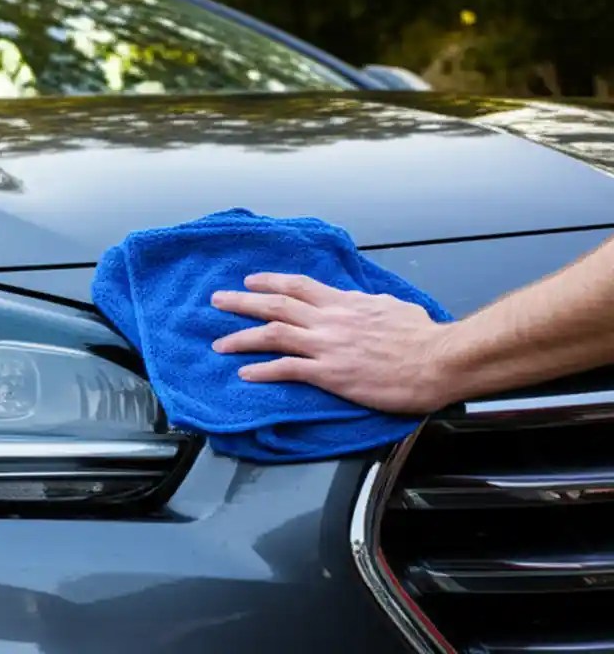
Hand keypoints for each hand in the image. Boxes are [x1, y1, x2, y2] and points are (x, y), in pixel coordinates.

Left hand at [210, 273, 455, 414]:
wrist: (439, 360)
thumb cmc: (424, 337)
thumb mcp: (393, 307)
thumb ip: (368, 305)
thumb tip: (363, 303)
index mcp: (345, 302)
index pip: (298, 286)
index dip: (270, 282)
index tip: (249, 281)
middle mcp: (330, 320)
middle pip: (275, 305)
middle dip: (241, 302)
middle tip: (217, 301)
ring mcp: (327, 346)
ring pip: (273, 334)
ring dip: (241, 338)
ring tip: (219, 344)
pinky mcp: (330, 373)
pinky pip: (287, 369)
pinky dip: (262, 371)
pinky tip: (245, 375)